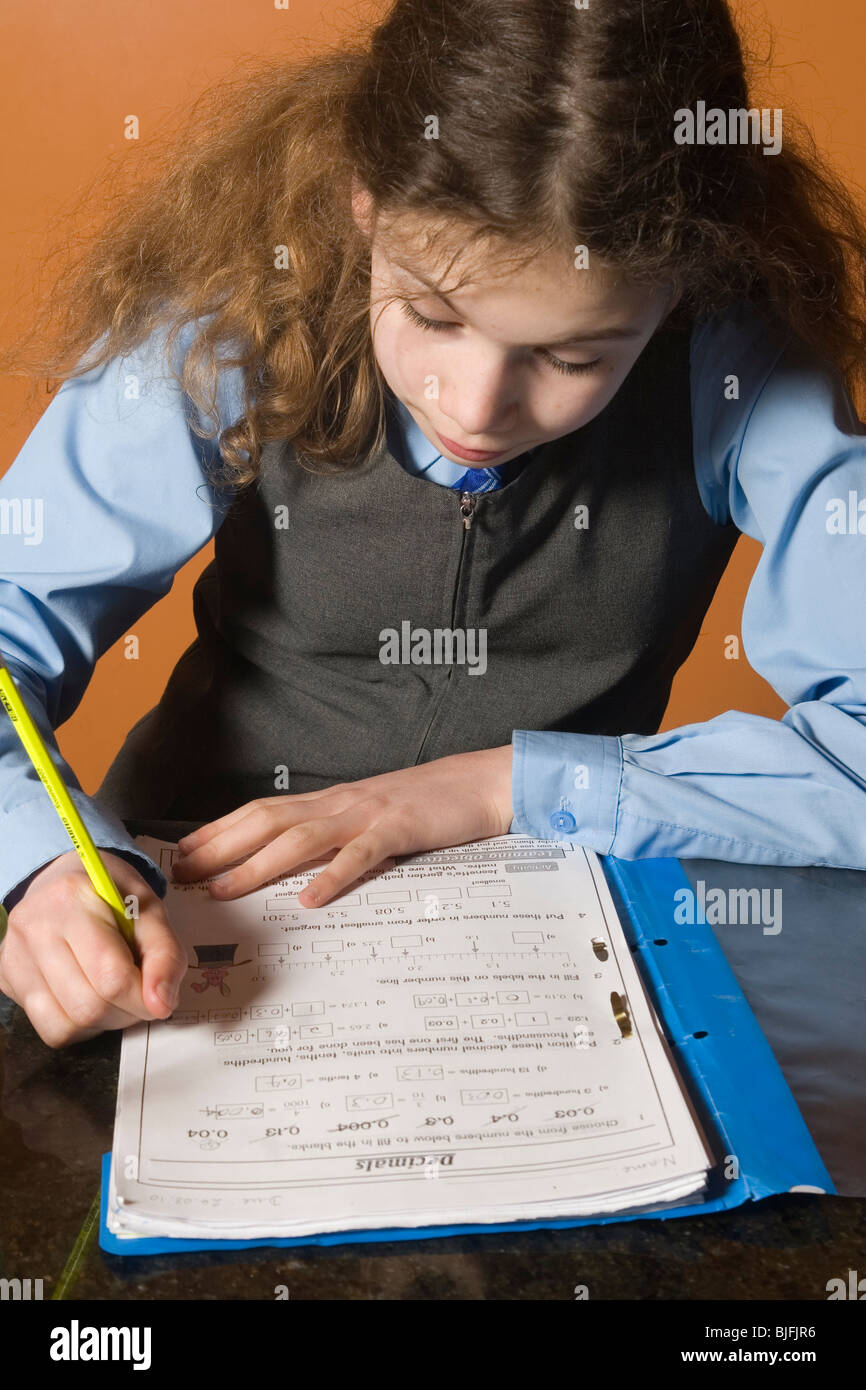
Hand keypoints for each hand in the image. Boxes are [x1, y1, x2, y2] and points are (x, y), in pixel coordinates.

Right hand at [0, 850, 188, 1048]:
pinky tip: (89, 998)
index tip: (160, 998)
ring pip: (66, 1025)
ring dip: (103, 1022)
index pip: (111, 976)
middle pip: (87, 1006)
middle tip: (139, 994)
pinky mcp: (7, 979)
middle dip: (125, 1013)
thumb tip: (162, 1004)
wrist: (65, 879)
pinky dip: (78, 1025)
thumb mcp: (150, 910)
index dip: (143, 999)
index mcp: (71, 900)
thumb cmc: (112, 894)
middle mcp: (33, 927)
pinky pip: (49, 1028)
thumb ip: (165, 954)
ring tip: (115, 995)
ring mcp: (14, 956)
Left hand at [171, 746, 514, 906]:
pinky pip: (361, 855)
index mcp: (328, 800)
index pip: (259, 811)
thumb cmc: (423, 804)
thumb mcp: (368, 814)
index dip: (218, 831)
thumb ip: (331, 830)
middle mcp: (338, 803)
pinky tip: (310, 899)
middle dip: (220, 847)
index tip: (181, 854)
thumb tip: (288, 856)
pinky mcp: (399, 829)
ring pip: (301, 837)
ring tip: (225, 889)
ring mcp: (367, 814)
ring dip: (257, 864)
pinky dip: (333, 875)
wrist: (479, 782)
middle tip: (181, 874)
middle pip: (267, 821)